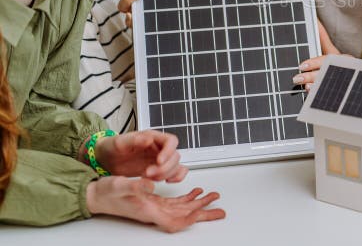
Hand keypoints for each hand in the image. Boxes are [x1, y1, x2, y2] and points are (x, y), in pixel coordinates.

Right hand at [86, 176, 224, 232]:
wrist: (96, 195)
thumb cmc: (106, 193)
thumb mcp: (119, 186)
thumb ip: (135, 186)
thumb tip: (151, 186)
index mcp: (148, 210)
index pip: (174, 221)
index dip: (189, 219)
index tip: (201, 213)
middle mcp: (154, 211)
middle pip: (183, 217)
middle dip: (202, 213)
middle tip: (219, 208)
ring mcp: (154, 208)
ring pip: (182, 209)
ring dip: (198, 204)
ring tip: (213, 198)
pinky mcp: (153, 202)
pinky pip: (175, 203)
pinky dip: (187, 198)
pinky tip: (195, 193)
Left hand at [93, 130, 186, 181]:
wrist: (105, 160)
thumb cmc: (111, 148)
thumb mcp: (118, 143)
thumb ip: (133, 140)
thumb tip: (148, 139)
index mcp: (152, 137)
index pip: (171, 141)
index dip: (169, 151)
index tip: (158, 161)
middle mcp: (159, 148)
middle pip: (175, 156)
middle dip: (164, 167)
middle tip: (148, 173)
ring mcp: (160, 159)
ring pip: (176, 165)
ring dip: (166, 174)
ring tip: (149, 178)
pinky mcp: (159, 170)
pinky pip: (176, 172)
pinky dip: (176, 177)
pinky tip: (168, 181)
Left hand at [292, 20, 342, 90]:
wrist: (358, 84)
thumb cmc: (341, 66)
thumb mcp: (333, 52)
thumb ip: (323, 38)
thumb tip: (315, 21)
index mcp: (343, 60)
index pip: (328, 60)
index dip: (315, 63)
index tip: (302, 65)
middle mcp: (344, 72)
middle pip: (326, 73)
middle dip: (311, 76)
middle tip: (297, 78)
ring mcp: (344, 84)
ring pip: (328, 86)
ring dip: (315, 86)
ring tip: (305, 86)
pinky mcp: (341, 96)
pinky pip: (330, 97)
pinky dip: (320, 96)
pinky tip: (311, 94)